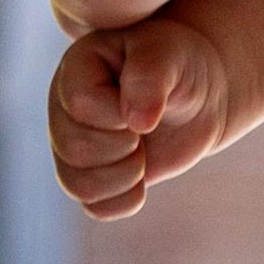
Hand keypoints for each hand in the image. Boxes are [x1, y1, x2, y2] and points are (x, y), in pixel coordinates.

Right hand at [49, 15, 230, 217]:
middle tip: (147, 129)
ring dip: (125, 175)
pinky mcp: (91, 176)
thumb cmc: (180, 67)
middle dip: (124, 146)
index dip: (118, 114)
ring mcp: (73, 144)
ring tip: (143, 152)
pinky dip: (126, 199)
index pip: (81, 103)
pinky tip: (143, 177)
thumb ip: (150, 77)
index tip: (146, 104)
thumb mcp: (170, 56)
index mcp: (78, 68)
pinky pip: (95, 207)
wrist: (198, 97)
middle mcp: (64, 108)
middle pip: (73, 149)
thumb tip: (138, 122)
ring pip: (78, 185)